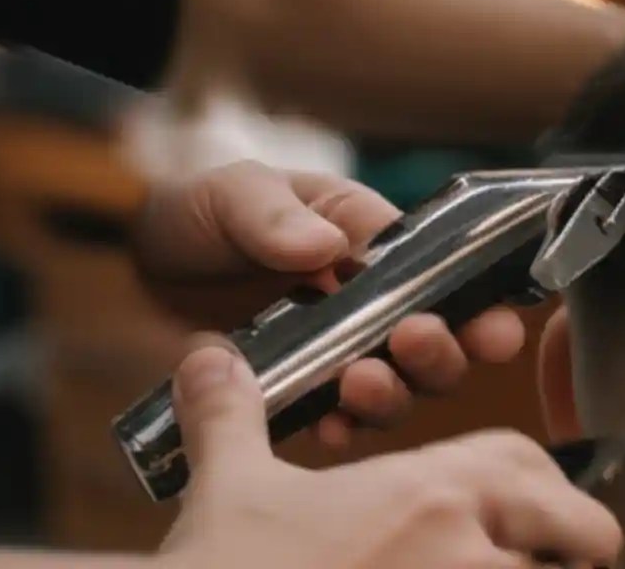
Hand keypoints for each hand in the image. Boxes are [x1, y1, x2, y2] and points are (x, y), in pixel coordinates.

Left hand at [133, 160, 527, 446]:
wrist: (133, 264)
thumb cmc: (202, 211)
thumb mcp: (237, 193)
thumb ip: (275, 216)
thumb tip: (328, 248)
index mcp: (373, 245)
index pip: (445, 276)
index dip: (479, 305)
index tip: (491, 327)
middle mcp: (369, 306)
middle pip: (436, 347)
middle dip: (442, 356)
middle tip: (415, 342)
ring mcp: (335, 356)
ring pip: (396, 392)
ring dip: (393, 396)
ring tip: (361, 383)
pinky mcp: (298, 396)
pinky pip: (335, 424)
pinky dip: (341, 430)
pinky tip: (329, 429)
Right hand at [157, 340, 622, 568]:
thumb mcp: (227, 491)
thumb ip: (230, 417)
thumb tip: (209, 362)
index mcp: (427, 492)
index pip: (530, 463)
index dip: (543, 488)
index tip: (536, 514)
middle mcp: (469, 553)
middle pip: (589, 538)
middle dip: (575, 552)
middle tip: (538, 563)